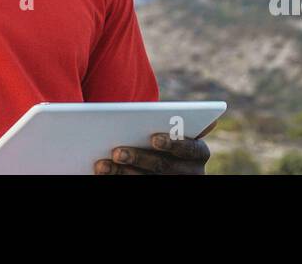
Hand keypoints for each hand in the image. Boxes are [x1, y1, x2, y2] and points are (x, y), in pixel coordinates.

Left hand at [93, 120, 217, 174]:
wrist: (168, 162)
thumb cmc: (166, 135)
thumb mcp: (172, 129)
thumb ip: (172, 121)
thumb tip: (171, 114)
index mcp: (199, 152)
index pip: (190, 148)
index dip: (173, 143)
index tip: (154, 138)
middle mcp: (193, 172)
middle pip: (163, 166)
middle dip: (138, 157)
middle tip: (117, 152)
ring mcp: (175, 182)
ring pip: (148, 179)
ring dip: (123, 172)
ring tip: (102, 164)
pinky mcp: (159, 187)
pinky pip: (140, 186)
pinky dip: (120, 178)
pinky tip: (104, 173)